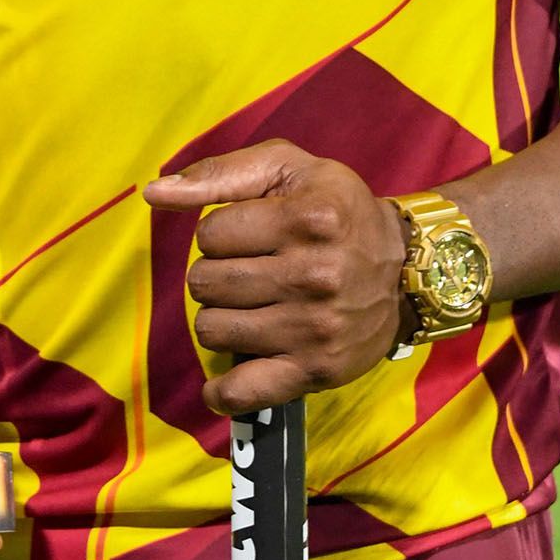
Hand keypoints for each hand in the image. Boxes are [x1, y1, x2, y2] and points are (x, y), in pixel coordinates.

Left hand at [143, 139, 408, 414]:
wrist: (406, 271)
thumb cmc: (336, 210)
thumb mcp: (289, 169)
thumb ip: (219, 173)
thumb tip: (153, 193)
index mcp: (308, 219)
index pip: (209, 234)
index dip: (219, 233)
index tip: (247, 235)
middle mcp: (315, 275)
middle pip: (205, 282)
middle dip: (215, 274)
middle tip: (248, 272)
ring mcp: (316, 328)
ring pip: (212, 329)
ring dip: (220, 318)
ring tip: (250, 307)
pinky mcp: (317, 370)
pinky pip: (243, 390)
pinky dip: (222, 390)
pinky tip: (222, 381)